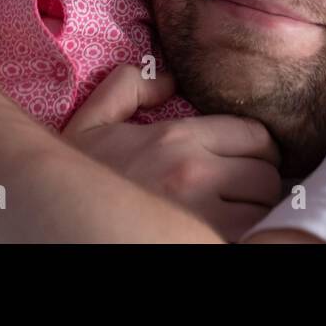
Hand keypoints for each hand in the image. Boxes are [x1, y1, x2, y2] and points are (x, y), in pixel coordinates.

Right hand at [61, 65, 282, 240]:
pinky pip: (249, 239)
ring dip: (254, 213)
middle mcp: (195, 175)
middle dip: (259, 182)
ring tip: (235, 213)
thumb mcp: (94, 119)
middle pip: (267, 177)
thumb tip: (169, 80)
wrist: (57, 214)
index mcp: (177, 139)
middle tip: (242, 189)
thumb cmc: (80, 172)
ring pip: (263, 213)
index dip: (258, 149)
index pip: (257, 138)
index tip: (246, 160)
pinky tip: (225, 231)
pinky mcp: (198, 244)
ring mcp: (201, 218)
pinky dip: (244, 234)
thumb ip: (129, 85)